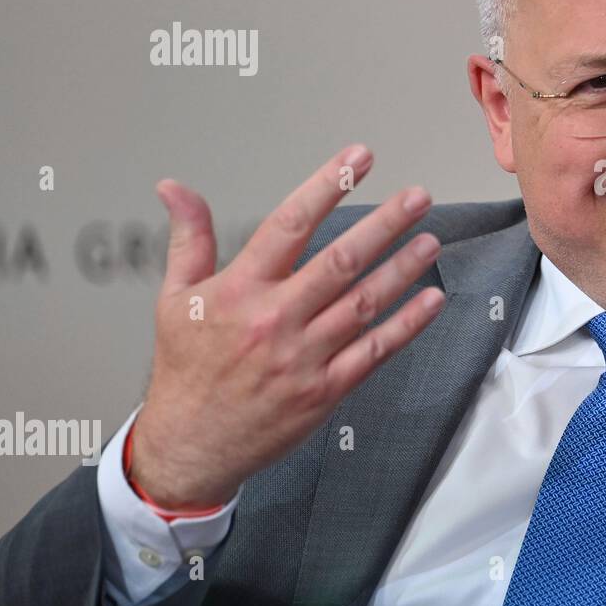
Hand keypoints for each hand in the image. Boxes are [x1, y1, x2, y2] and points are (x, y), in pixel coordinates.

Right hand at [129, 144, 444, 509]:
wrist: (190, 446)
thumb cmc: (186, 370)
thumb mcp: (176, 298)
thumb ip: (189, 239)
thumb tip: (174, 188)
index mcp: (240, 290)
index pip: (289, 224)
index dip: (327, 186)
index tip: (358, 159)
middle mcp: (275, 320)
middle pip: (340, 261)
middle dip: (385, 224)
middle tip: (418, 197)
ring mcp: (304, 357)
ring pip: (365, 303)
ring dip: (402, 269)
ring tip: (431, 240)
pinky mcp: (325, 390)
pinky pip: (375, 351)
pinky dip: (407, 325)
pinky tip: (431, 300)